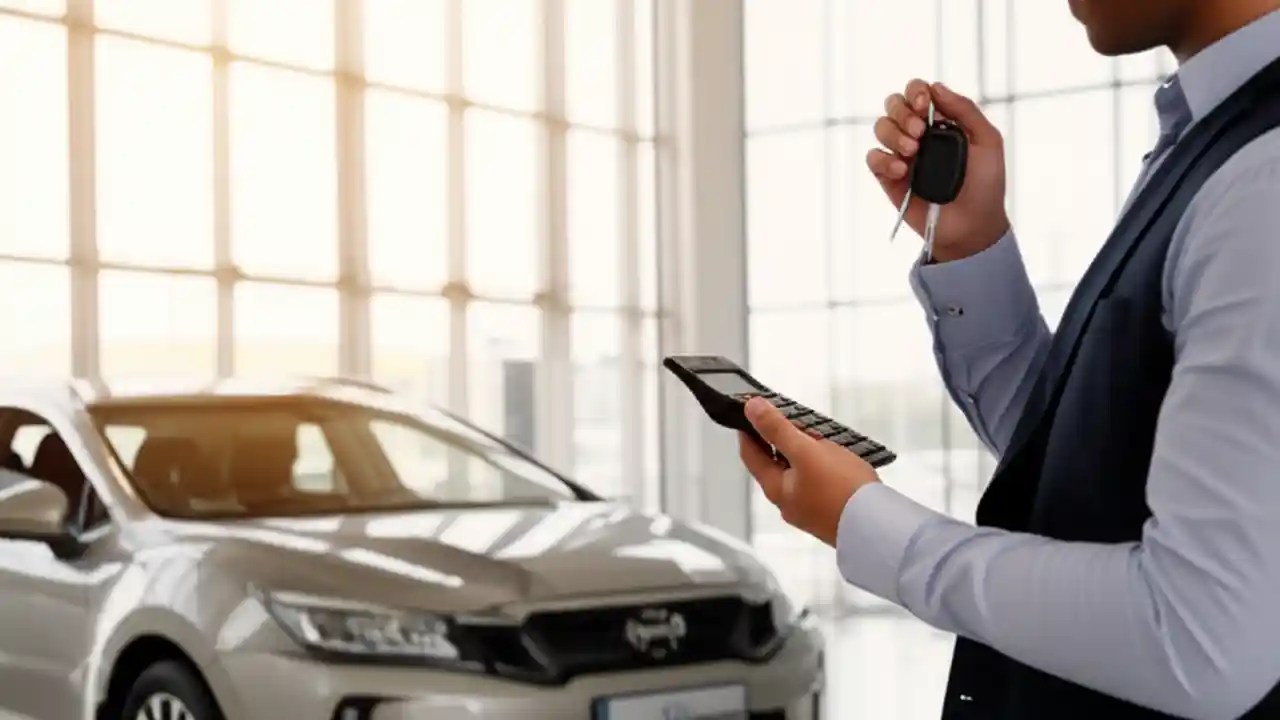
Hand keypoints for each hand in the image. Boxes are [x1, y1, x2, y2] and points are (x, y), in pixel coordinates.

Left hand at [739, 397, 879, 546]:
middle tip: (789, 418)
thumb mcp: (805, 452)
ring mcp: (810, 508)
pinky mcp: (831, 509)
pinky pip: (818, 481)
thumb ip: (777, 429)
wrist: (879, 527)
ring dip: (804, 450)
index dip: (748, 430)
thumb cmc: (842, 492)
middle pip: (774, 463)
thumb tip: (752, 409)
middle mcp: (789, 502)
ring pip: (799, 471)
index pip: (750, 454)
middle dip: (780, 438)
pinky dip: (821, 464)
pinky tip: (836, 457)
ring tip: (818, 435)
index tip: (751, 412)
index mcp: (775, 489)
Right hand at [867, 79, 1009, 262]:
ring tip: (912, 151)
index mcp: (940, 120)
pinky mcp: (888, 179)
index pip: (917, 92)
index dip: (915, 92)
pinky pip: (872, 158)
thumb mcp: (987, 141)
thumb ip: (965, 110)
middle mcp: (917, 134)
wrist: (973, 225)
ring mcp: (901, 156)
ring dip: (893, 134)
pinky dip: (884, 160)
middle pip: (893, 104)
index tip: (924, 106)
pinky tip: (902, 171)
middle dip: (902, 112)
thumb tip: (936, 87)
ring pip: (880, 127)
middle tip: (919, 131)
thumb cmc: (985, 184)